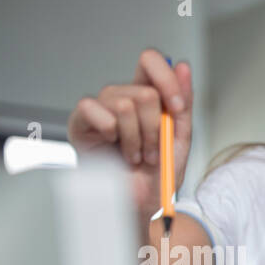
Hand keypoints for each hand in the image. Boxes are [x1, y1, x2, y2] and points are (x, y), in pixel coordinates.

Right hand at [67, 48, 192, 217]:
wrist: (140, 204)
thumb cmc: (156, 174)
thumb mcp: (180, 139)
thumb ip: (183, 104)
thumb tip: (181, 66)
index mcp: (147, 96)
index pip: (151, 60)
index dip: (167, 79)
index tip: (178, 109)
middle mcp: (122, 96)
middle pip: (144, 91)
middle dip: (156, 129)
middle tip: (152, 151)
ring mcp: (100, 107)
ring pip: (125, 103)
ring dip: (137, 138)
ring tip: (135, 155)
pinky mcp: (80, 120)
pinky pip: (94, 108)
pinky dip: (112, 133)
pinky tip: (113, 147)